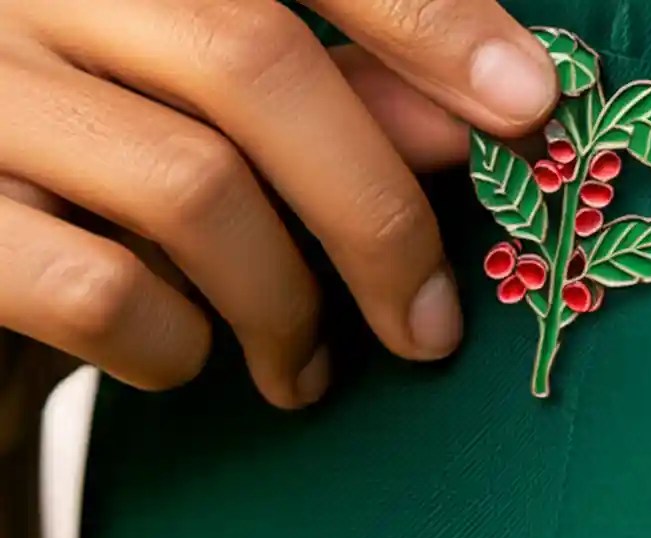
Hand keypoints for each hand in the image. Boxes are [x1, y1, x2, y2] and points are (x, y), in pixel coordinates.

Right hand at [0, 0, 558, 439]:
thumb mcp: (223, 136)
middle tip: (428, 329)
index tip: (532, 103)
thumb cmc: (105, 193)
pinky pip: (102, 289)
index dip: (427, 17)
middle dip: (376, 217)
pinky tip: (180, 360)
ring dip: (284, 308)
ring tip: (302, 371)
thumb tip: (501, 102)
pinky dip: (174, 349)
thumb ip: (341, 100)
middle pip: (254, 61)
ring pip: (192, 185)